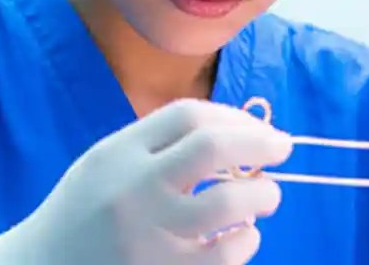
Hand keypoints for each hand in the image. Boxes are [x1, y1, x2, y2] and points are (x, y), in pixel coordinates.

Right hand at [0, 99, 292, 264]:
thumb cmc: (86, 211)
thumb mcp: (107, 162)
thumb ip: (160, 144)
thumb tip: (239, 133)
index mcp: (118, 153)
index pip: (188, 116)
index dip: (235, 116)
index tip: (258, 127)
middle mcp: (133, 190)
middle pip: (211, 150)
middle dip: (260, 143)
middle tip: (282, 148)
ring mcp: (148, 237)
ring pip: (228, 206)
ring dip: (261, 196)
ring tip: (264, 198)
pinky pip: (225, 255)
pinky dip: (246, 241)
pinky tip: (242, 237)